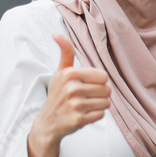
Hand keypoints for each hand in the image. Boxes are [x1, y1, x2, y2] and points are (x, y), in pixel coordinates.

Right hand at [27, 34, 110, 156]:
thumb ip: (65, 53)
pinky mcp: (78, 119)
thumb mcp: (60, 72)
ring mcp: (75, 105)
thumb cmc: (58, 94)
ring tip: (85, 105)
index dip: (98, 81)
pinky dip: (95, 115)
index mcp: (69, 74)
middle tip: (86, 97)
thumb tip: (56, 34)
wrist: (48, 122)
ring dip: (99, 105)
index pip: (103, 76)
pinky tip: (84, 114)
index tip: (87, 85)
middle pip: (107, 89)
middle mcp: (71, 88)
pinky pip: (101, 114)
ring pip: (106, 102)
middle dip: (100, 94)